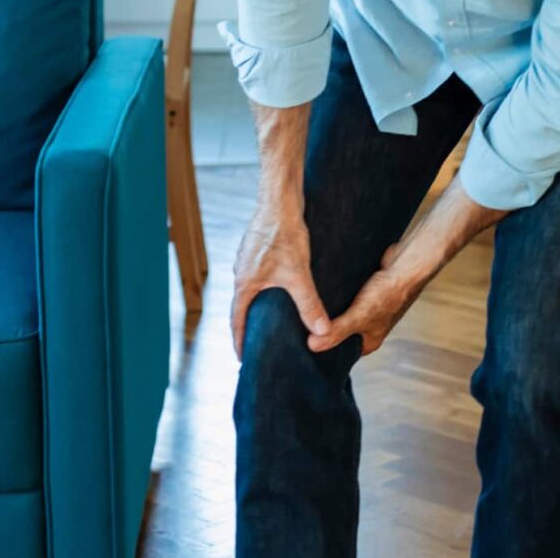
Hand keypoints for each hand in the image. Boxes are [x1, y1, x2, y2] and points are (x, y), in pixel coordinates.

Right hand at [230, 192, 329, 360]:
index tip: (244, 358)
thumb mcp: (299, 275)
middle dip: (250, 325)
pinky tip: (281, 286)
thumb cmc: (285, 235)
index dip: (240, 341)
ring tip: (272, 317)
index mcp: (244, 284)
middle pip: (242, 306)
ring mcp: (247, 259)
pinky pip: (259, 274)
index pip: (237, 321)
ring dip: (258, 304)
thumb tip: (322, 331)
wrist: (279, 200)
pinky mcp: (257, 247)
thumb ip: (309, 304)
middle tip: (259, 342)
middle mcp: (241, 273)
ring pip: (252, 289)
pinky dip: (266, 286)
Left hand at [307, 244, 421, 356]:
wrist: (406, 264)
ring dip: (331, 310)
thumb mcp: (359, 316)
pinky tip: (324, 289)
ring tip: (311, 307)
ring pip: (344, 313)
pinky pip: (347, 297)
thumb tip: (313, 345)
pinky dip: (338, 295)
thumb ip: (336, 331)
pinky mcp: (367, 292)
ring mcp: (369, 309)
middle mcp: (371, 327)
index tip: (306, 343)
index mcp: (370, 341)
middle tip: (304, 324)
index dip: (326, 349)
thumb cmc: (390, 293)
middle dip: (325, 328)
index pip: (344, 353)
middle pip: (342, 332)